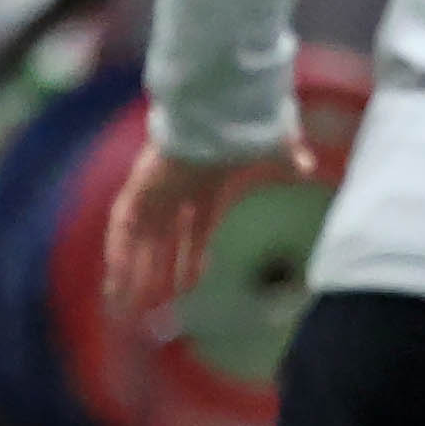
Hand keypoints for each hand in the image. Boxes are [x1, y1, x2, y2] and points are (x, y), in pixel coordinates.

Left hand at [104, 134, 315, 318]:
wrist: (218, 117)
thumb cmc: (243, 131)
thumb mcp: (270, 149)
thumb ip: (285, 160)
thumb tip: (308, 166)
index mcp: (202, 187)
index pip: (193, 231)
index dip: (190, 260)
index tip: (186, 289)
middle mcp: (173, 192)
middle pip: (158, 242)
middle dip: (153, 274)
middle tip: (145, 308)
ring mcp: (153, 190)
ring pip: (137, 240)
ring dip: (130, 272)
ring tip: (124, 308)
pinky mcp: (138, 187)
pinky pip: (121, 225)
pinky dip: (118, 252)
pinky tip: (117, 279)